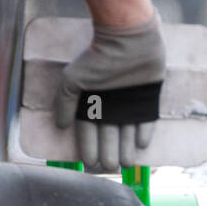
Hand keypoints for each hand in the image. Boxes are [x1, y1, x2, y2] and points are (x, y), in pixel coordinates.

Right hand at [54, 11, 164, 170]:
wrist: (127, 38)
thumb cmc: (98, 57)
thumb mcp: (73, 80)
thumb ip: (65, 102)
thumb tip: (58, 125)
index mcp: (93, 102)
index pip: (89, 131)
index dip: (88, 147)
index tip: (88, 163)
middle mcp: (112, 105)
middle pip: (109, 136)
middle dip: (108, 153)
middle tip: (108, 167)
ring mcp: (131, 103)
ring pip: (128, 133)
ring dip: (126, 149)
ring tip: (125, 164)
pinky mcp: (148, 99)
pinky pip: (147, 122)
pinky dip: (144, 134)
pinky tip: (141, 146)